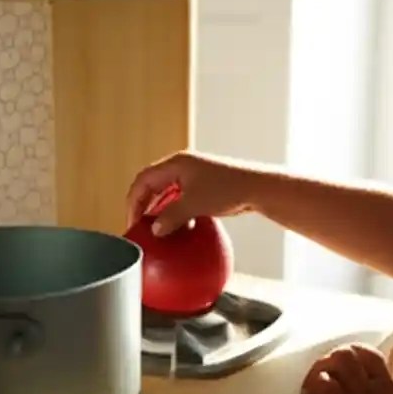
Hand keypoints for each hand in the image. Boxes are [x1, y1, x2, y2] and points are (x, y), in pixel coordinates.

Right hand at [125, 151, 268, 234]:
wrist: (258, 187)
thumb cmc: (228, 190)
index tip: (134, 222)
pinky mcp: (204, 185)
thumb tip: (155, 230)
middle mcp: (183, 166)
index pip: (143, 180)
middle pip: (153, 184)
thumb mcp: (195, 205)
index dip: (134, 201)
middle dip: (144, 205)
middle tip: (140, 226)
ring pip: (167, 192)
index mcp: (176, 163)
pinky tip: (179, 228)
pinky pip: (181, 198)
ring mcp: (194, 175)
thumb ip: (171, 217)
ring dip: (160, 210)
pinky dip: (175, 211)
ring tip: (156, 229)